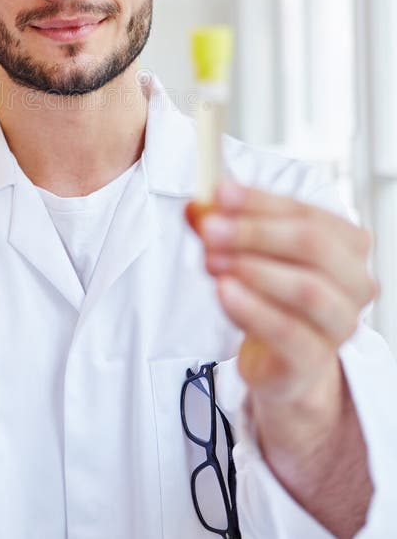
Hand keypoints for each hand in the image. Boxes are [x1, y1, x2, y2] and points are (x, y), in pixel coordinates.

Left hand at [185, 180, 377, 407]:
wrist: (281, 357)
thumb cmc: (272, 294)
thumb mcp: (246, 252)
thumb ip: (222, 227)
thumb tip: (197, 206)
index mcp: (348, 244)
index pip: (306, 212)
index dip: (260, 201)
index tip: (219, 193)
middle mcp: (355, 281)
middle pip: (312, 244)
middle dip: (255, 232)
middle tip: (210, 228)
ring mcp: (340, 323)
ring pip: (307, 289)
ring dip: (253, 269)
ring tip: (211, 260)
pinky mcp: (315, 359)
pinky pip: (288, 331)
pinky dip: (252, 308)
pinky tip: (223, 291)